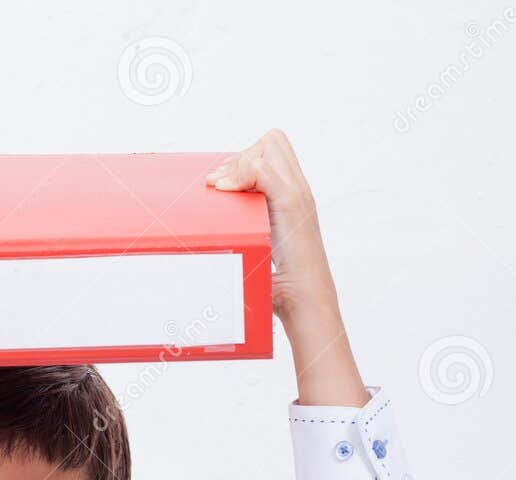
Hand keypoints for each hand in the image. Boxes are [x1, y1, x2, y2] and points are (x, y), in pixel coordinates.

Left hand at [205, 130, 335, 326]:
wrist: (305, 303)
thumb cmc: (281, 287)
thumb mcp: (260, 253)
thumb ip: (246, 236)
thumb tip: (209, 246)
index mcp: (294, 198)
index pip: (273, 150)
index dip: (246, 160)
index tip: (225, 187)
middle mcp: (299, 191)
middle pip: (272, 141)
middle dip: (241, 158)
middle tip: (222, 188)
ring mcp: (298, 195)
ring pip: (268, 147)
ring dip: (239, 165)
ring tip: (222, 192)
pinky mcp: (291, 204)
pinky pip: (263, 170)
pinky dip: (240, 175)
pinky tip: (222, 192)